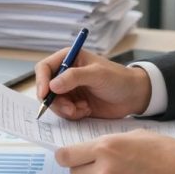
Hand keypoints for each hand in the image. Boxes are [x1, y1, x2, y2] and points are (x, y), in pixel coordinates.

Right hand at [34, 48, 151, 119]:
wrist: (133, 96)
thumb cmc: (118, 79)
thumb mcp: (97, 74)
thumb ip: (74, 77)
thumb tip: (52, 85)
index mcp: (69, 59)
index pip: (44, 68)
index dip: (41, 81)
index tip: (45, 94)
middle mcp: (65, 74)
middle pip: (45, 89)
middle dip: (55, 101)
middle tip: (70, 109)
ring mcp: (69, 90)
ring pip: (54, 103)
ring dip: (65, 110)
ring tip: (83, 109)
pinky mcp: (74, 104)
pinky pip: (63, 113)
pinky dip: (73, 114)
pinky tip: (87, 110)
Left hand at [55, 129, 174, 173]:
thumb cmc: (168, 154)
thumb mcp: (137, 136)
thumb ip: (110, 143)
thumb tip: (90, 150)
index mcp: (106, 148)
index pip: (66, 156)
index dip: (64, 157)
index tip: (66, 158)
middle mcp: (104, 171)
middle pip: (75, 173)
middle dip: (85, 169)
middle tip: (104, 166)